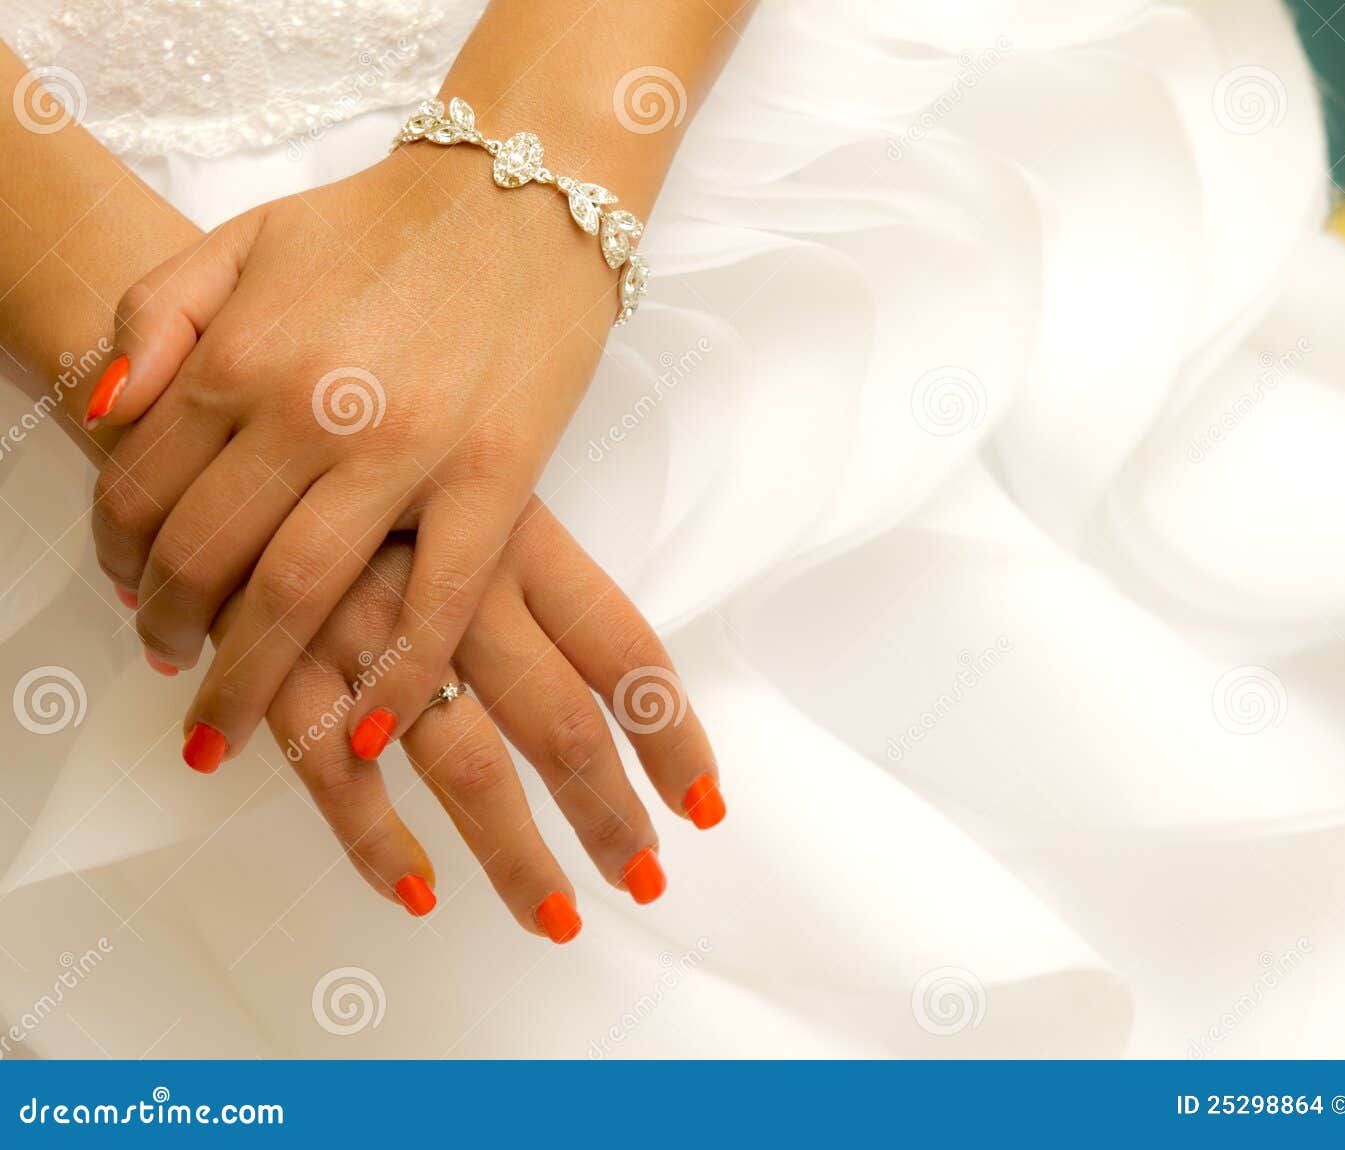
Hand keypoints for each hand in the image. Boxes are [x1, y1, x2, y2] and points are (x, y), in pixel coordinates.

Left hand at [91, 146, 620, 772]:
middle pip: (205, 560)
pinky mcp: (494, 480)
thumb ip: (155, 313)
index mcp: (240, 351)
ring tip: (225, 726)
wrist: (524, 193)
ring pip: (299, 597)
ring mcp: (404, 452)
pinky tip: (366, 732)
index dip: (118, 557)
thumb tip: (101, 413)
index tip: (130, 591)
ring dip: (250, 680)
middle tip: (171, 667)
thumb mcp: (245, 237)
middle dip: (170, 633)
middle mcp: (307, 410)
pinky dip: (397, 679)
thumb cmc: (385, 223)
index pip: (139, 488)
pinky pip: (437, 604)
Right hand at [216, 497, 723, 936]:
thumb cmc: (360, 456)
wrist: (215, 412)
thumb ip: (533, 565)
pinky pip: (337, 779)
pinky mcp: (285, 665)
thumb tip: (611, 668)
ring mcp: (373, 632)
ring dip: (516, 856)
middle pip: (561, 725)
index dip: (670, 735)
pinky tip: (418, 889)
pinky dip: (377, 843)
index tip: (702, 801)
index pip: (624, 649)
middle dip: (609, 813)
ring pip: (467, 767)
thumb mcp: (466, 479)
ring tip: (557, 918)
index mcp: (517, 537)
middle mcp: (459, 588)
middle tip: (643, 877)